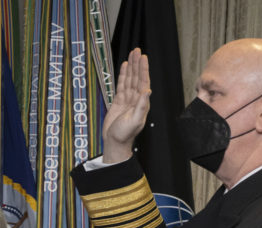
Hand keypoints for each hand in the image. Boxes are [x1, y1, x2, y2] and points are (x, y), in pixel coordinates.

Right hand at [102, 48, 150, 162]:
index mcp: (142, 102)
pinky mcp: (119, 102)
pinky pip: (121, 85)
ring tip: (131, 55)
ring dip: (131, 67)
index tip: (143, 57)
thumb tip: (147, 91)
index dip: (143, 69)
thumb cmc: (124, 134)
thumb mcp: (135, 120)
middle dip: (137, 64)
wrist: (114, 142)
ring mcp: (127, 100)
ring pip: (129, 79)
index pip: (143, 81)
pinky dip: (123, 75)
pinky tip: (124, 67)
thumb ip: (141, 106)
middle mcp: (136, 99)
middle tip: (136, 50)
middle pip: (137, 77)